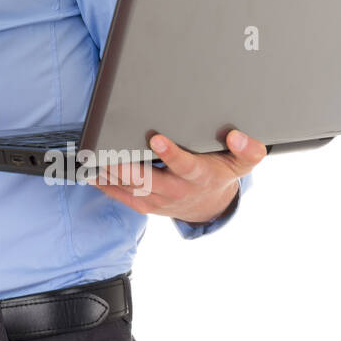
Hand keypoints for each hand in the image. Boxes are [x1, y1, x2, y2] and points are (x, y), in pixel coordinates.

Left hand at [89, 129, 266, 224]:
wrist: (210, 205)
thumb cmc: (220, 174)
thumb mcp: (243, 163)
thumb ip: (248, 150)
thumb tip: (237, 136)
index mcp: (199, 175)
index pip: (184, 165)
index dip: (170, 154)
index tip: (157, 139)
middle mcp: (176, 190)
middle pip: (148, 180)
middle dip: (128, 166)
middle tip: (110, 150)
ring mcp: (159, 200)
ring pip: (131, 188)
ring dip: (112, 173)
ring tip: (95, 157)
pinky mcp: (145, 204)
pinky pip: (122, 196)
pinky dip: (106, 185)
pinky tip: (91, 172)